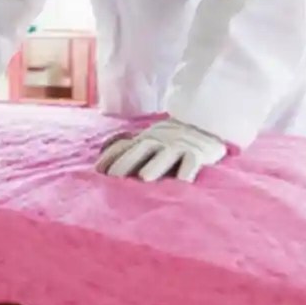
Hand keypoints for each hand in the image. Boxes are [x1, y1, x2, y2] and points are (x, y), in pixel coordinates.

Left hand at [96, 119, 226, 182]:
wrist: (208, 121)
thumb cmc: (173, 140)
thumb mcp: (149, 140)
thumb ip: (129, 148)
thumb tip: (100, 163)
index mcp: (145, 139)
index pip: (123, 147)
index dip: (110, 157)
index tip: (97, 172)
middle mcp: (160, 141)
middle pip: (141, 149)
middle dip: (126, 162)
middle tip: (113, 179)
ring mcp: (179, 145)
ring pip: (166, 155)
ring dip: (155, 165)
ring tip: (145, 178)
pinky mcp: (199, 153)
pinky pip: (192, 161)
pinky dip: (188, 171)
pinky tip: (182, 183)